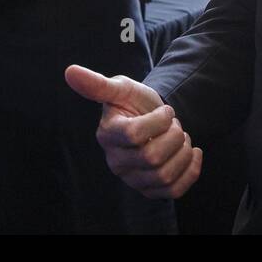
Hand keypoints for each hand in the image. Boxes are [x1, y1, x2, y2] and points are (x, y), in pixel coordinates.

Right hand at [65, 65, 202, 199]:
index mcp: (107, 135)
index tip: (165, 110)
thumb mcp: (120, 88)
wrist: (150, 119)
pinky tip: (192, 153)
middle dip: (173, 136)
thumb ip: (97, 84)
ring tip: (180, 137)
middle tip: (173, 125)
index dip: (158, 120)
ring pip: (165, 176)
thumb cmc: (133, 102)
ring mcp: (132, 179)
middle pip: (152, 158)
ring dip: (182, 152)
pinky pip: (174, 191)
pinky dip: (190, 171)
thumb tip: (69, 71)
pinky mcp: (150, 190)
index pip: (135, 134)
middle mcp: (116, 162)